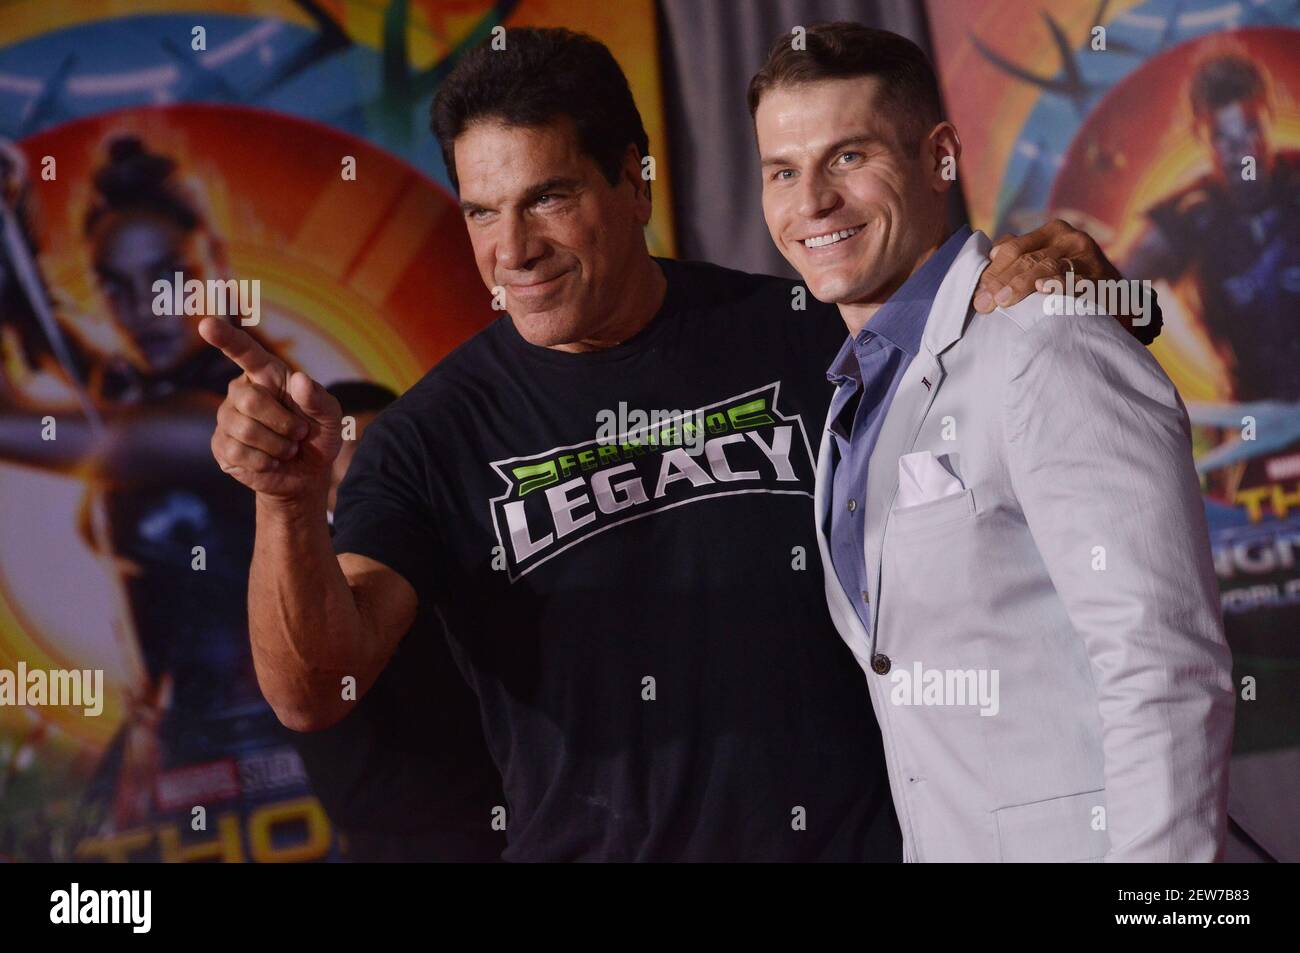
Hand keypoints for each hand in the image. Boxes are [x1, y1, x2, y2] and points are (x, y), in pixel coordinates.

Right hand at [199, 317, 341, 503]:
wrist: (308, 473)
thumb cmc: (318, 435)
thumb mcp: (330, 416)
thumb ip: (319, 398)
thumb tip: (300, 380)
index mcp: (267, 374)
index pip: (244, 351)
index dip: (225, 337)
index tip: (206, 324)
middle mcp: (241, 391)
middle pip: (249, 400)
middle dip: (283, 423)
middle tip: (299, 434)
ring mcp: (227, 418)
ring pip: (244, 429)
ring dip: (277, 445)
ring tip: (287, 449)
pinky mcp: (221, 446)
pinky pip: (237, 452)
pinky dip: (264, 462)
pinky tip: (272, 461)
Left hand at [973, 218, 1121, 312]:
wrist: (1119, 299)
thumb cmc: (1074, 281)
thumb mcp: (1048, 261)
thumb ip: (1022, 257)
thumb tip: (987, 261)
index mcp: (1052, 232)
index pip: (1012, 248)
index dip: (991, 271)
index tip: (976, 293)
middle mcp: (1069, 238)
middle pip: (1025, 258)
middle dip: (999, 281)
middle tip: (983, 304)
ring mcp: (1086, 255)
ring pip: (1045, 267)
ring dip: (1020, 285)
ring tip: (1002, 301)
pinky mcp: (1100, 276)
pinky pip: (1074, 281)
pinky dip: (1057, 285)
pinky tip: (1043, 290)